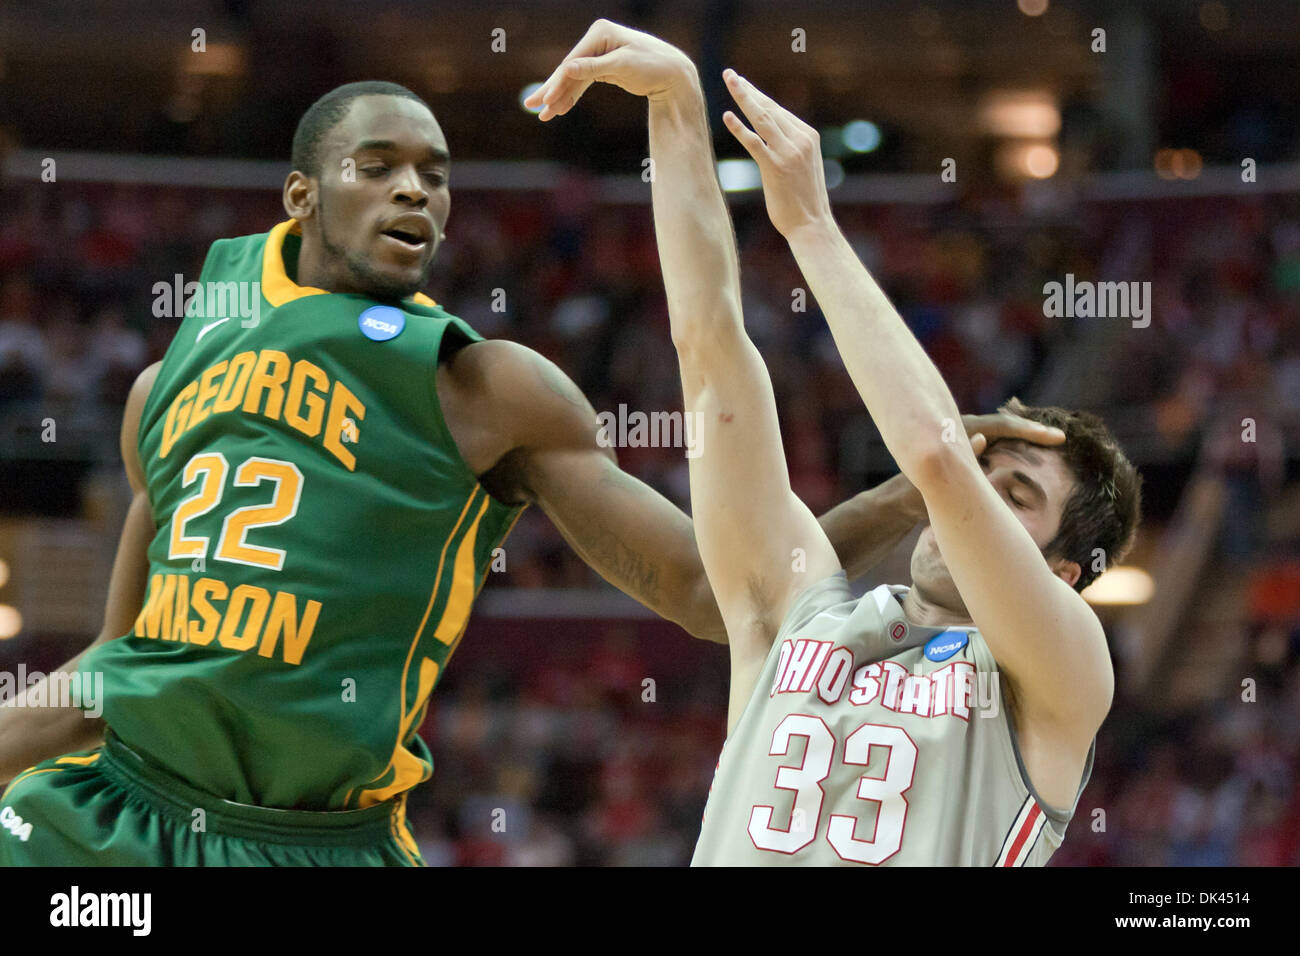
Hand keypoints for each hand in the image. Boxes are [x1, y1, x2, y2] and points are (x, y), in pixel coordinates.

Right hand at [523, 19, 696, 120]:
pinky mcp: (604, 67)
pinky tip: (562, 109)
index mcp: (601, 32)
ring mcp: (599, 53)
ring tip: (545, 116)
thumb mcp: (622, 67)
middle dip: (552, 89)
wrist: (674, 74)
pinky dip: (574, 96)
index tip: (547, 100)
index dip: (558, 82)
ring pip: (575, 78)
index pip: (574, 60)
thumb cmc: (653, 66)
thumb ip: (593, 68)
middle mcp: (598, 40)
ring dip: (560, 97)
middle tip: (532, 106)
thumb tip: (566, 69)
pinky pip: (584, 82)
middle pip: (570, 68)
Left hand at [720, 69, 832, 238]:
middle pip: (769, 108)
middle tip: (730, 74)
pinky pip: (755, 142)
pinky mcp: (776, 167)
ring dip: (743, 97)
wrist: (811, 224)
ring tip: (728, 81)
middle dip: (748, 89)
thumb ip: (790, 147)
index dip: (758, 96)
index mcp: (809, 136)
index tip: (743, 84)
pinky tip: (727, 116)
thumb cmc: (804, 200)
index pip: (778, 110)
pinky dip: (740, 128)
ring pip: (762, 118)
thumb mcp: (802, 166)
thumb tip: (772, 138)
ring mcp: (789, 152)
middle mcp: (801, 139)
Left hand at [895, 411, 1066, 520]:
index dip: (1032, 431)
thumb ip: (957, 461)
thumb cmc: (913, 495)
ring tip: (1048, 445)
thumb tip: (983, 439)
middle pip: (1005, 426)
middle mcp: (960, 432)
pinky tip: (1022, 457)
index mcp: (957, 434)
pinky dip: (1008, 448)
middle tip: (1060, 438)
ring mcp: (960, 441)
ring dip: (1021, 438)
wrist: (895, 502)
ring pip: (998, 434)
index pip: (1003, 426)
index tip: (1058, 438)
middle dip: (1032, 431)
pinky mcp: (959, 452)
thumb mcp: (935, 480)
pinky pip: (991, 445)